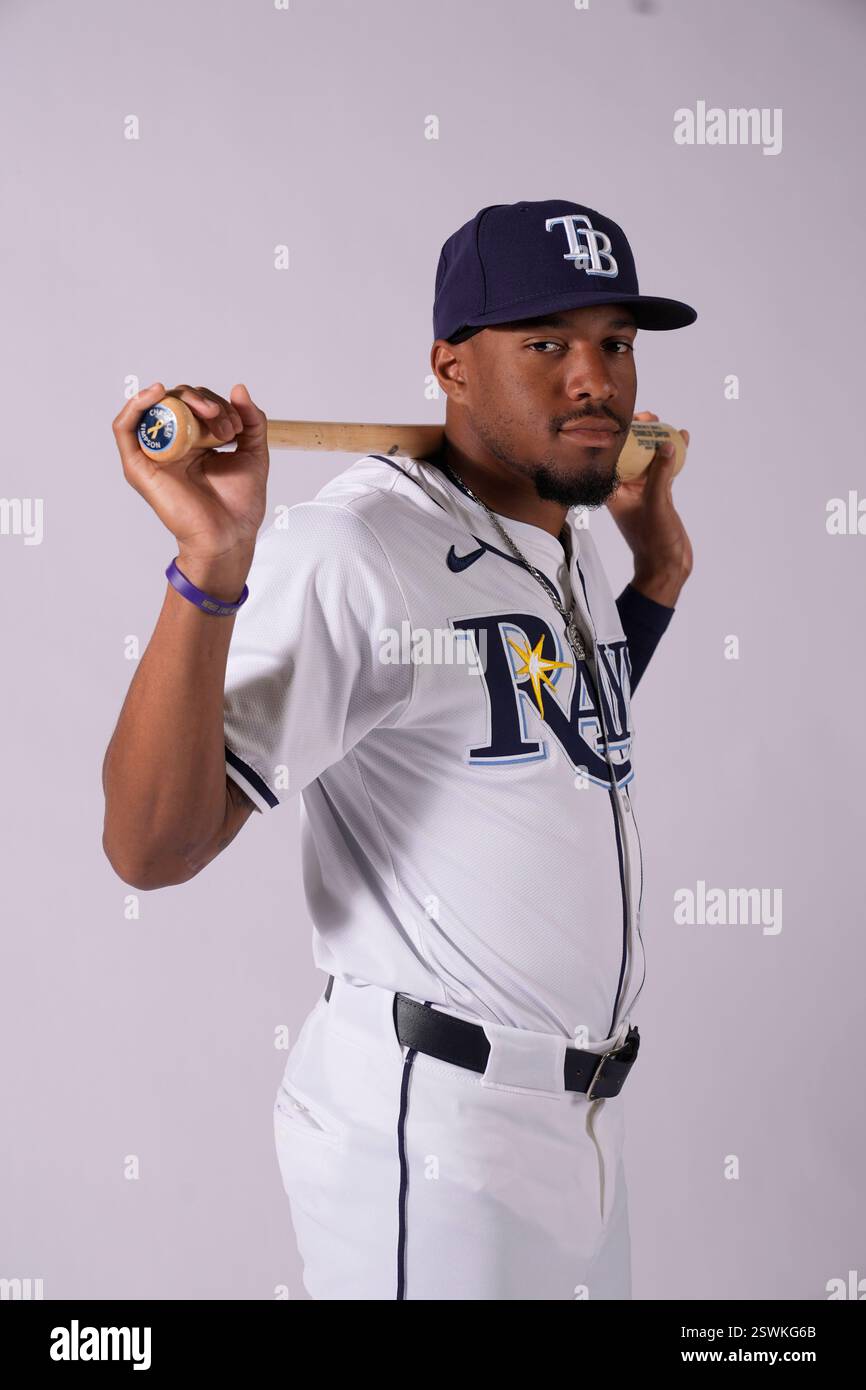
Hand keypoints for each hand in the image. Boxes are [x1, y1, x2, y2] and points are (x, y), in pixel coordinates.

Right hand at [112, 382, 268, 571]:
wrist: (230, 535)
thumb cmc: (240, 504)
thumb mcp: (254, 453)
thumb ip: (251, 421)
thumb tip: (239, 388)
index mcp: (195, 441)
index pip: (196, 403)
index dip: (216, 404)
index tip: (238, 427)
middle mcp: (172, 444)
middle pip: (176, 401)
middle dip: (205, 402)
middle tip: (227, 428)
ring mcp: (154, 455)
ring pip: (155, 407)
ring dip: (182, 400)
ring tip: (210, 415)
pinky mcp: (138, 467)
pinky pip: (124, 428)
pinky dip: (136, 405)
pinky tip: (156, 392)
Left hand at [606, 411, 692, 605]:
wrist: (666, 567)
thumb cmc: (653, 541)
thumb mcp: (656, 505)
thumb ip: (660, 475)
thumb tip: (666, 444)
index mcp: (614, 492)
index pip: (610, 457)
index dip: (617, 435)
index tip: (629, 418)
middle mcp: (625, 490)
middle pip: (629, 453)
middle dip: (638, 433)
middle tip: (650, 417)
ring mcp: (642, 492)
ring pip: (648, 459)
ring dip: (657, 441)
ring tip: (666, 422)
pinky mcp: (659, 495)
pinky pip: (664, 470)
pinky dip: (673, 456)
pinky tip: (683, 439)